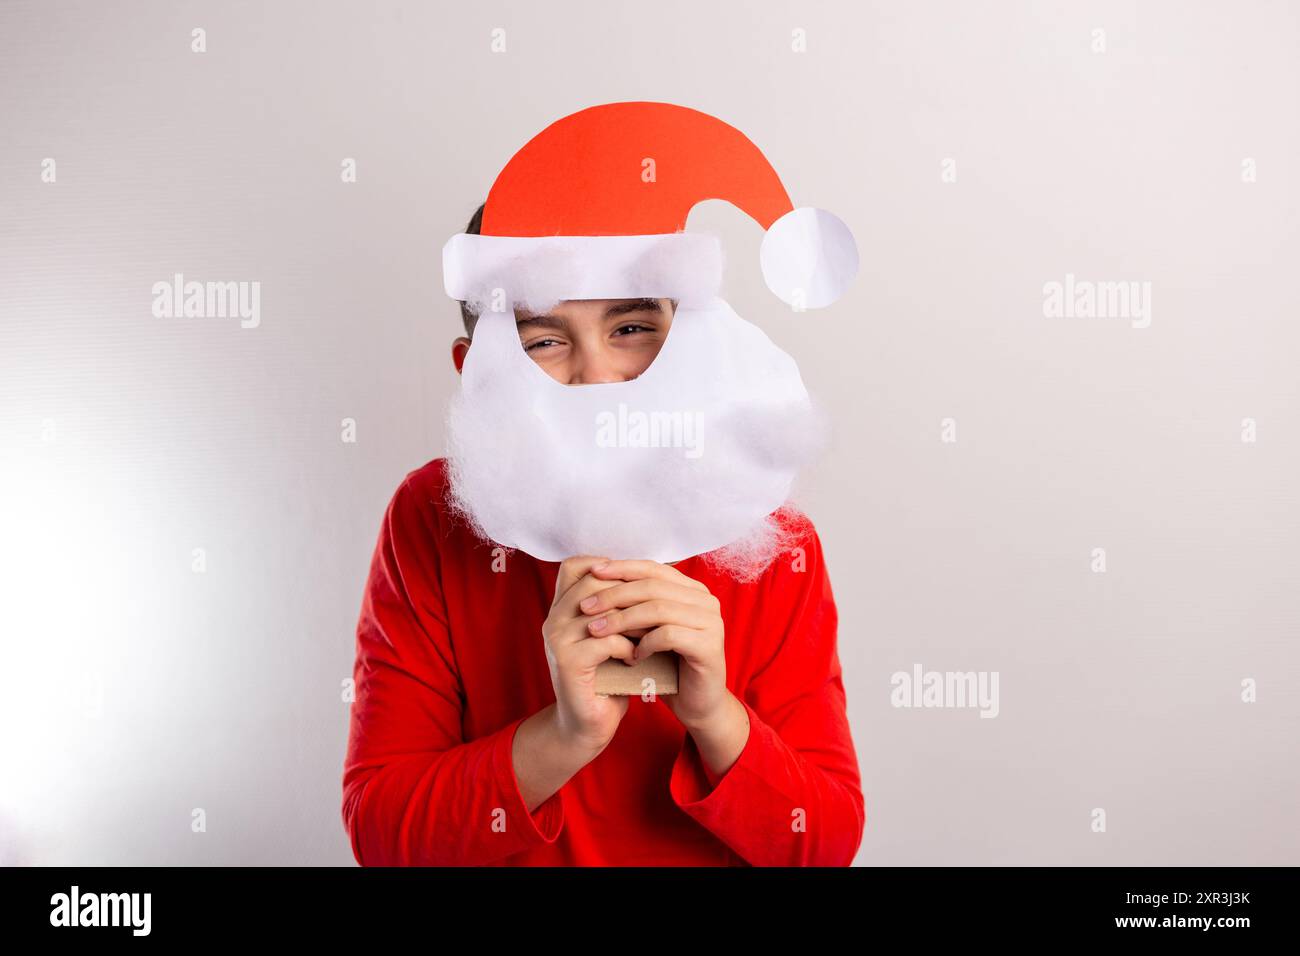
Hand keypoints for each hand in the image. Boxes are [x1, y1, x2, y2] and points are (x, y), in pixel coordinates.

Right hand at [541, 556, 637, 753]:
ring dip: (634, 622)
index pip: (576, 565)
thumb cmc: (605, 678)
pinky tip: (635, 659)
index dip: (609, 567)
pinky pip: (606, 641)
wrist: (586, 726)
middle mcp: (553, 619)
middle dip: (630, 595)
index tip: (639, 585)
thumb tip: (650, 576)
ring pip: (604, 610)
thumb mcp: (609, 636)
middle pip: (594, 582)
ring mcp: (557, 640)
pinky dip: (628, 647)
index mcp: (560, 608)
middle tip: (653, 611)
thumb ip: (616, 608)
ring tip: (650, 635)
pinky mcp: (568, 662)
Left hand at [579, 559, 727, 729]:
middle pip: (652, 586)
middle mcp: (706, 601)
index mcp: (692, 590)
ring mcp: (712, 622)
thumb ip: (636, 604)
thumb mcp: (649, 628)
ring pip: (658, 609)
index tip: (592, 573)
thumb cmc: (669, 665)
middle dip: (614, 595)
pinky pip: (668, 635)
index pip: (653, 568)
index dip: (621, 568)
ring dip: (622, 620)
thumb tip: (597, 579)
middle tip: (586, 607)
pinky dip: (645, 643)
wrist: (697, 704)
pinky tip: (631, 656)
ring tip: (596, 631)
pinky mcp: (709, 646)